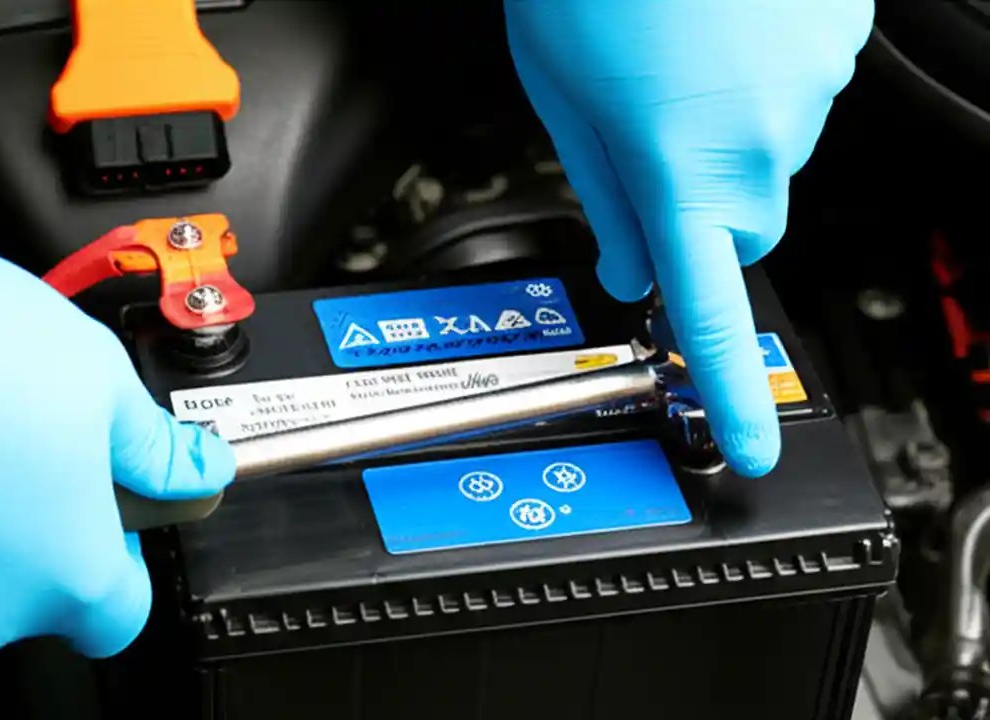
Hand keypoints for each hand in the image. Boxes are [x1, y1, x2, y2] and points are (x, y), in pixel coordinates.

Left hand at [505, 0, 872, 475]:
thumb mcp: (559, 96)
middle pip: (742, 229)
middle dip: (697, 214)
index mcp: (676, 168)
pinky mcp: (840, 40)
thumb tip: (627, 265)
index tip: (753, 440)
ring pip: (770, 158)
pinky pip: (800, 95)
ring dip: (725, 138)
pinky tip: (718, 35)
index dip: (732, 384)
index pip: (712, 306)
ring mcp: (814, 86)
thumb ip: (602, 193)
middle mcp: (761, 138)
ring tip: (678, 65)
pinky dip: (761, 84)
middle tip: (649, 149)